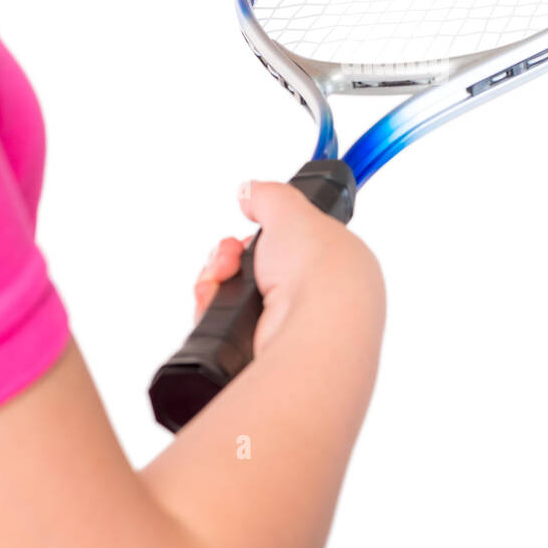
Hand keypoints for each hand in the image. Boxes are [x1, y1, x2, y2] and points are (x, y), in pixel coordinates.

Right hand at [194, 180, 384, 357]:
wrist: (314, 330)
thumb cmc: (321, 273)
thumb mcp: (293, 211)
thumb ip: (269, 196)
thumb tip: (250, 192)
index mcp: (335, 267)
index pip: (288, 248)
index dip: (259, 239)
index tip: (249, 234)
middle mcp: (315, 302)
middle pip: (252, 272)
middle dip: (229, 259)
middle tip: (229, 259)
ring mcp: (289, 331)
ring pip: (233, 299)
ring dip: (216, 282)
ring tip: (221, 279)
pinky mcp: (261, 355)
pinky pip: (223, 329)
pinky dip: (211, 313)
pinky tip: (214, 305)